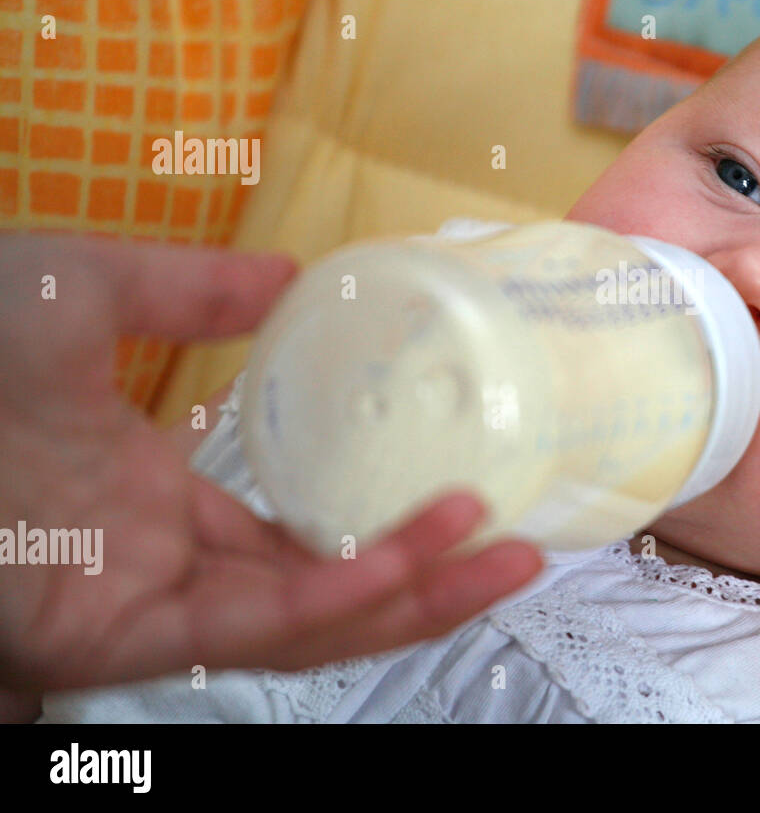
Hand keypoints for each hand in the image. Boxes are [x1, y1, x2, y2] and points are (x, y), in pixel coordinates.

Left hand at [0, 231, 543, 692]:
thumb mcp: (88, 288)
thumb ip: (191, 291)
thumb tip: (293, 278)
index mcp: (165, 499)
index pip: (298, 537)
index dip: (383, 527)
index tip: (462, 489)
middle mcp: (170, 564)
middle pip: (325, 594)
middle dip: (428, 576)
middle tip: (520, 546)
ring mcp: (150, 603)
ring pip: (312, 625)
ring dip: (414, 594)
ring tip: (508, 558)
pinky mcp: (124, 632)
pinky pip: (259, 627)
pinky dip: (347, 596)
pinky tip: (418, 558)